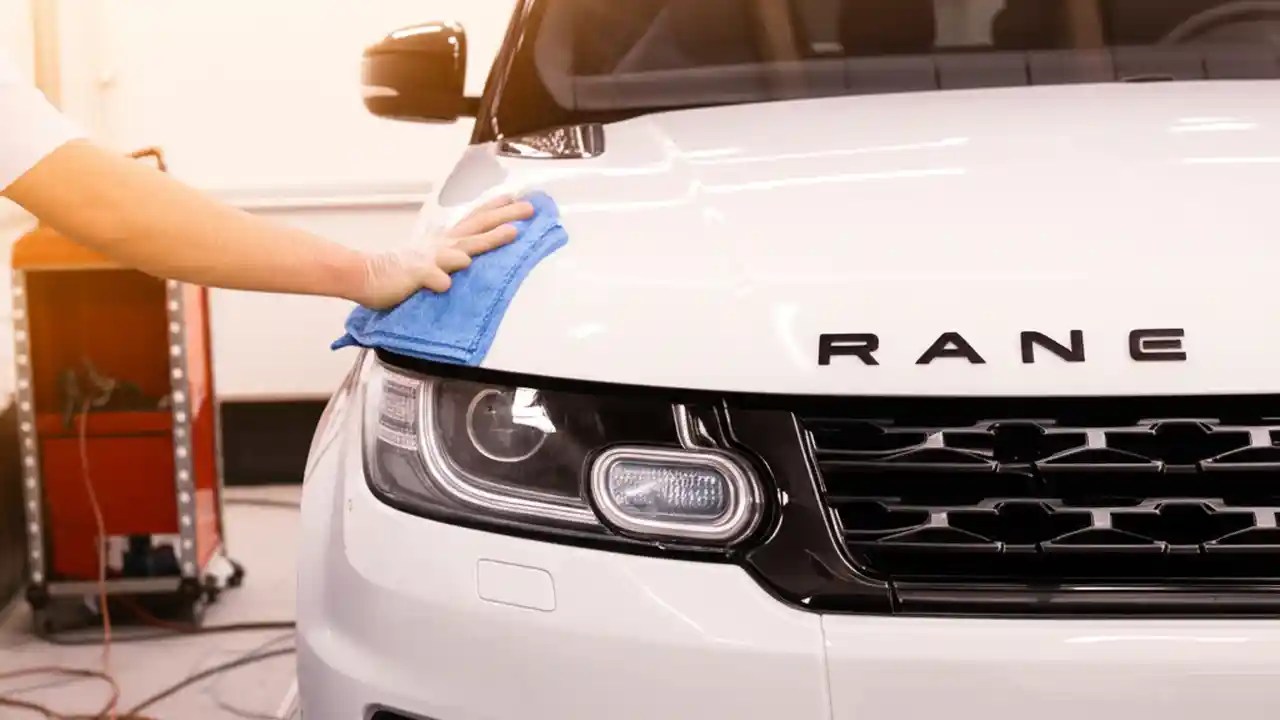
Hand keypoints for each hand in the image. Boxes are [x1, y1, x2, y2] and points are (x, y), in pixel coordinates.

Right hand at [353, 195, 534, 308]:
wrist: (365, 275)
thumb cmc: (398, 270)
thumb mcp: (430, 257)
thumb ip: (451, 254)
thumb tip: (471, 256)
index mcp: (445, 241)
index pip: (475, 219)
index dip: (497, 208)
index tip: (518, 196)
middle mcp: (442, 245)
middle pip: (478, 227)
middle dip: (506, 216)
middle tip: (530, 207)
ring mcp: (430, 259)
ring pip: (464, 248)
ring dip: (488, 240)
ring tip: (512, 233)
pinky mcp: (417, 276)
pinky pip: (434, 278)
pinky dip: (442, 278)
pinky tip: (449, 282)